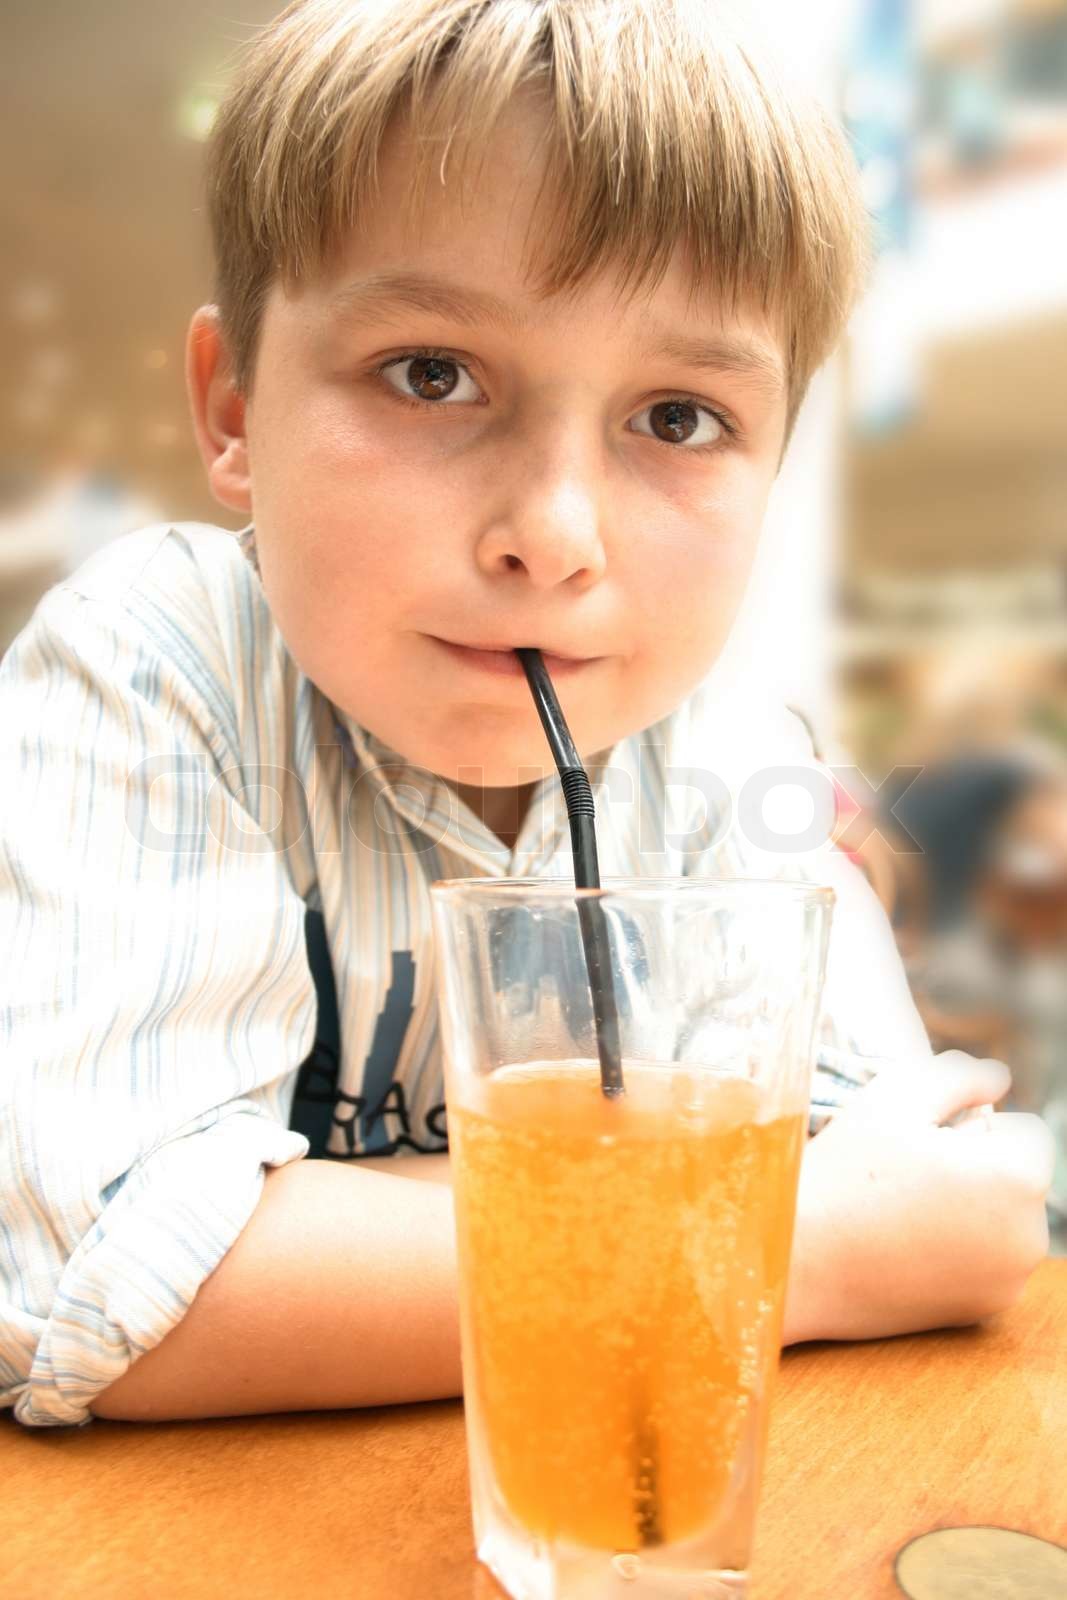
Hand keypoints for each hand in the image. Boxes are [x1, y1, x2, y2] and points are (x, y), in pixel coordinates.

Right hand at [788, 1052, 1054, 1342]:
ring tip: (900, 1209)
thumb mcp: (896, 1095)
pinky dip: (956, 1248)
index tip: (922, 1141)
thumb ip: (962, 1074)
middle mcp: (1028, 1237)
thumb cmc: (845, 1172)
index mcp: (1018, 1178)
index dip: (972, 1123)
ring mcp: (1007, 1282)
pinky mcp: (981, 1312)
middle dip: (977, 1166)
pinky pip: (984, 1260)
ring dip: (969, 1206)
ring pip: (1001, 1218)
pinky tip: (901, 1243)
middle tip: (907, 1173)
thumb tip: (1000, 1079)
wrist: (797, 1262)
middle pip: (1017, 1175)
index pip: (1026, 1129)